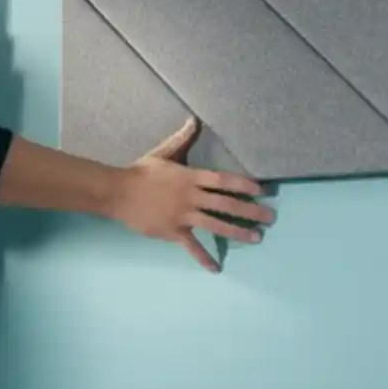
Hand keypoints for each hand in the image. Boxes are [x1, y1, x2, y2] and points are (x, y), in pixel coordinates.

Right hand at [108, 118, 272, 271]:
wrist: (117, 192)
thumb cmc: (140, 172)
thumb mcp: (162, 152)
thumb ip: (181, 139)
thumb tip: (193, 119)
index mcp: (190, 177)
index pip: (223, 180)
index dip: (243, 185)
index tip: (261, 191)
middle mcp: (191, 196)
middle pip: (226, 204)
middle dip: (250, 211)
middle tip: (270, 217)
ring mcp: (183, 215)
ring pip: (215, 225)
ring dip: (237, 232)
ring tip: (257, 237)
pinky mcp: (173, 232)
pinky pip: (191, 246)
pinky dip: (203, 258)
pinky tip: (216, 269)